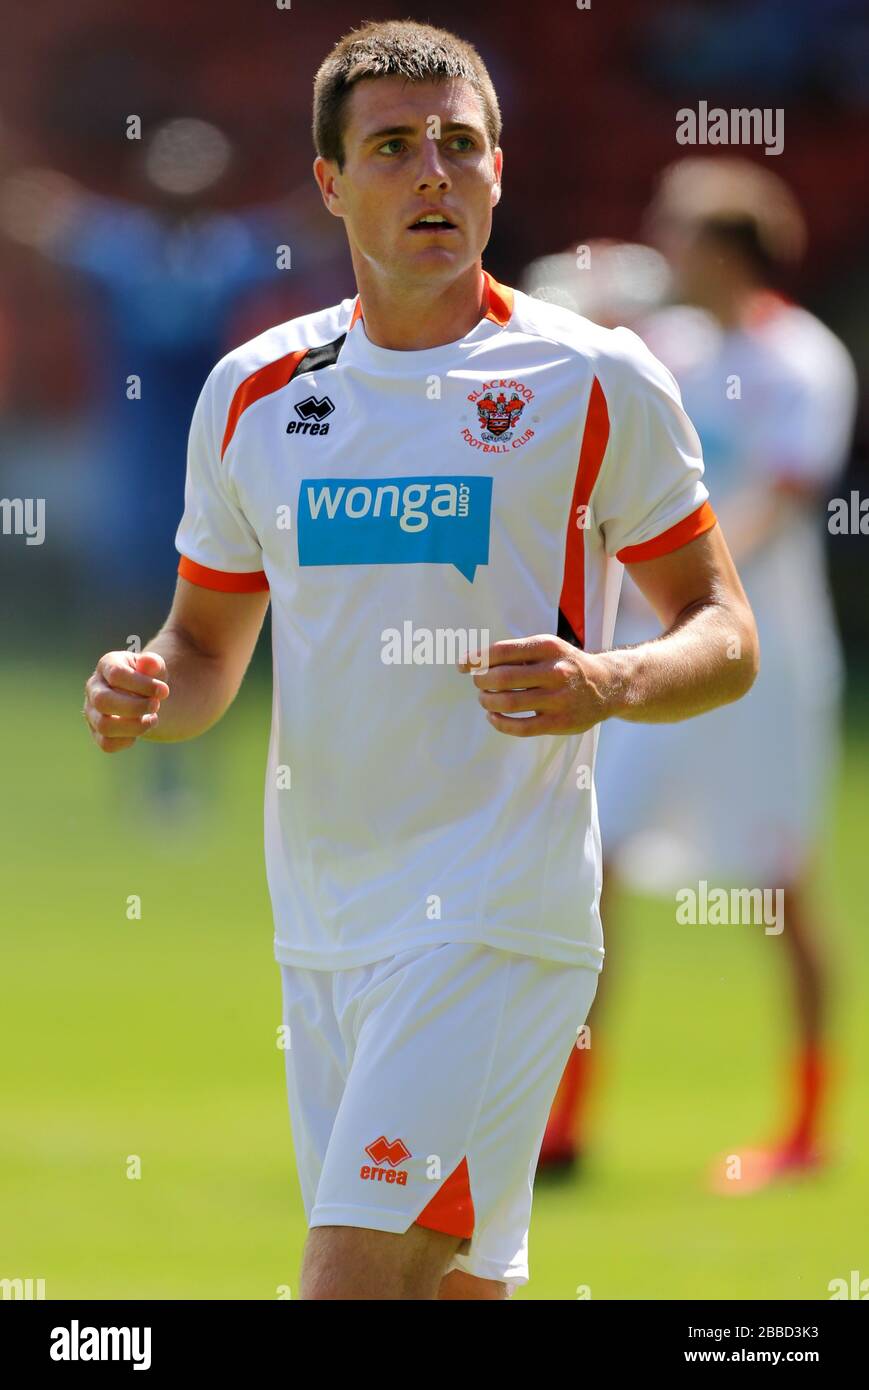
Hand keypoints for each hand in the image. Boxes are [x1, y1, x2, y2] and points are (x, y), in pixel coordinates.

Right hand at [83, 650, 169, 752]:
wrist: (141, 694)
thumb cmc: (147, 677)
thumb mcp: (154, 667)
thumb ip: (153, 663)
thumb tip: (148, 662)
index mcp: (106, 665)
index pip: (116, 675)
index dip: (142, 685)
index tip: (164, 691)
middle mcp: (93, 688)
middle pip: (103, 701)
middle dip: (135, 707)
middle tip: (156, 705)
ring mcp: (92, 711)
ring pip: (104, 726)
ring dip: (134, 726)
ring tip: (152, 719)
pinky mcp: (97, 731)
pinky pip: (107, 744)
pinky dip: (128, 741)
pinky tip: (141, 728)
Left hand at [457, 634, 618, 737]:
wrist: (607, 685)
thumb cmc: (566, 665)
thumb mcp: (547, 648)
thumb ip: (513, 653)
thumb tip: (468, 662)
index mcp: (548, 647)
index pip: (502, 651)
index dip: (476, 659)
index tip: (463, 665)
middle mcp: (555, 671)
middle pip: (502, 678)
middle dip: (481, 681)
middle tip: (479, 683)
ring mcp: (559, 699)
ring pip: (509, 703)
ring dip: (488, 702)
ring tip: (485, 700)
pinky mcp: (560, 722)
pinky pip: (521, 727)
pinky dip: (500, 723)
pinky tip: (494, 717)